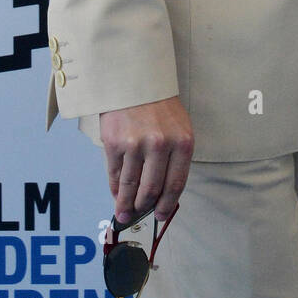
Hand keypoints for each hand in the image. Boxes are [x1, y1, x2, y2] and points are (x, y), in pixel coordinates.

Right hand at [100, 96, 194, 222]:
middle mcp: (160, 145)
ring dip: (126, 204)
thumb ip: (174, 157)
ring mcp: (135, 144)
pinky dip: (115, 188)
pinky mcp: (114, 143)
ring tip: (123, 213)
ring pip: (131, 186)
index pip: (175, 184)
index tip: (161, 216)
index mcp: (182, 142)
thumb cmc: (160, 107)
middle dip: (144, 207)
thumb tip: (162, 193)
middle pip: (152, 189)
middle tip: (138, 216)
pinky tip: (117, 194)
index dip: (167, 205)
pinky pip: (115, 174)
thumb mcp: (179, 128)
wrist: (135, 81)